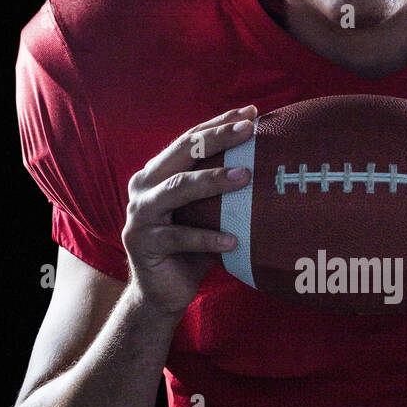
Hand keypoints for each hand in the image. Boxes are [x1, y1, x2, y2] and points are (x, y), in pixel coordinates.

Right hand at [122, 104, 257, 318]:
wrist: (162, 293)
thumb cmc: (192, 248)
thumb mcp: (206, 212)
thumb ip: (219, 188)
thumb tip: (266, 158)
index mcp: (156, 173)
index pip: (189, 139)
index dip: (218, 124)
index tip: (251, 113)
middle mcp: (143, 187)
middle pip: (182, 153)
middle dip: (217, 138)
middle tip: (249, 130)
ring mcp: (140, 215)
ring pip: (178, 188)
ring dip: (213, 180)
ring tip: (245, 177)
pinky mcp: (143, 244)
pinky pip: (180, 238)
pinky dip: (208, 238)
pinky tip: (234, 241)